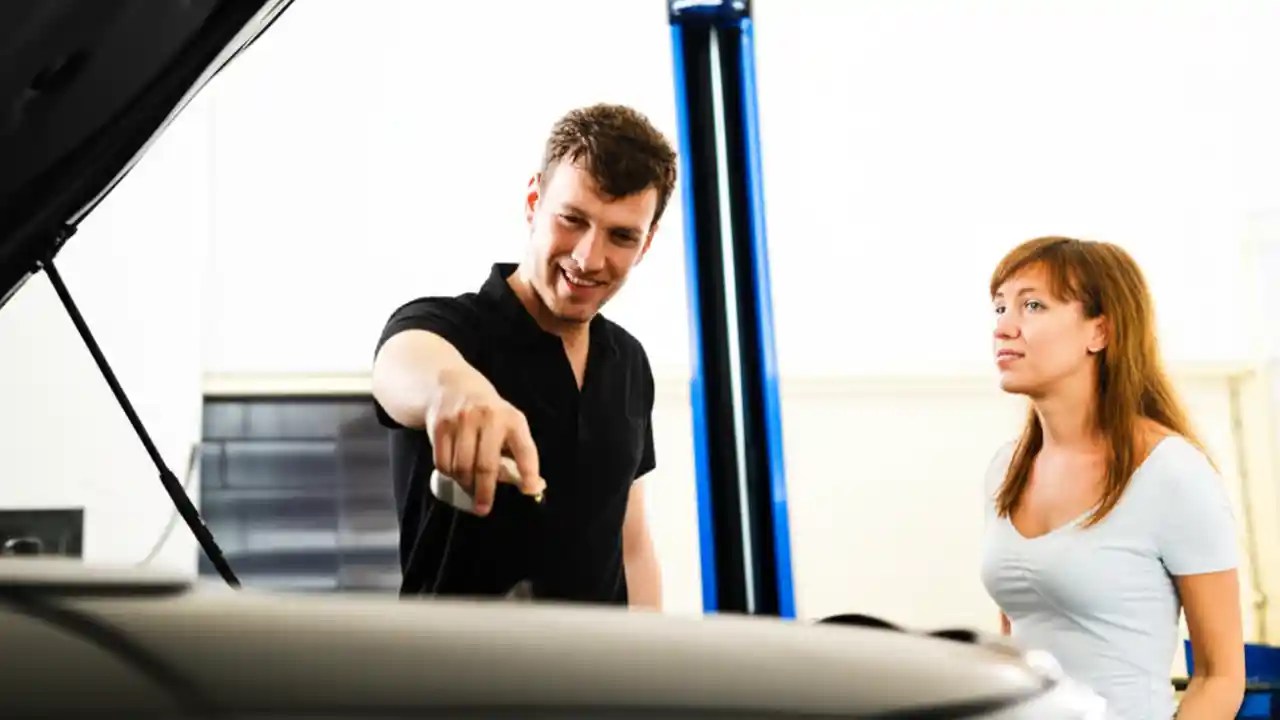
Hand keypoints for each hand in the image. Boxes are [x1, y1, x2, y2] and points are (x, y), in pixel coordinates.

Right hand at [425, 373, 544, 515]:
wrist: (451, 385)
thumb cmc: (488, 414)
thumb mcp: (508, 424)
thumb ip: (518, 454)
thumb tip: (534, 487)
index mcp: (512, 419)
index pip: (525, 450)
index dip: (529, 472)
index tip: (530, 491)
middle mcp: (489, 417)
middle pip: (486, 466)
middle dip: (485, 492)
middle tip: (484, 508)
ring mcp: (462, 420)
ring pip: (461, 468)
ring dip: (465, 484)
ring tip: (469, 488)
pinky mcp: (440, 425)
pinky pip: (443, 462)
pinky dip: (449, 475)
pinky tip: (455, 475)